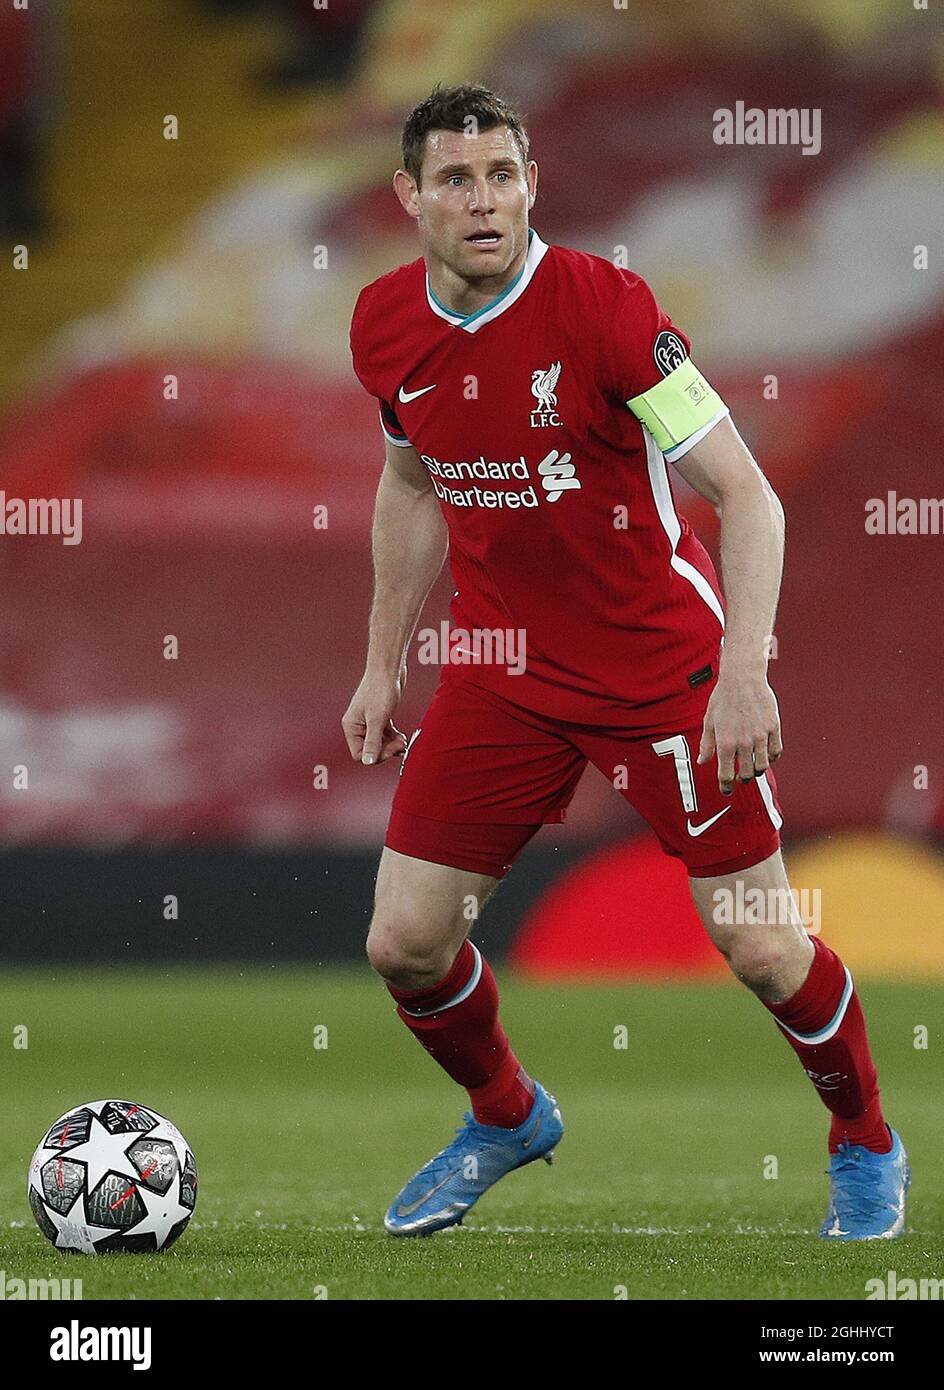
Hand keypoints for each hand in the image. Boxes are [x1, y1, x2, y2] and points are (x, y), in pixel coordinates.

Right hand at [341, 663, 408, 765]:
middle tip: (401, 745)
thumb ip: (372, 742)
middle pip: (370, 750)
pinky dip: (393, 738)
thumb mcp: (377, 719)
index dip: (376, 756)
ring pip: (379, 743)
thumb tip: (367, 762)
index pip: (360, 754)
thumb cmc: (380, 689)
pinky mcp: (379, 717)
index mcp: (351, 727)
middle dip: (386, 750)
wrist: (388, 669)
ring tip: (403, 741)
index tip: (391, 750)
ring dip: (391, 745)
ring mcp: (369, 722)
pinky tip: (401, 737)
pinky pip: (385, 735)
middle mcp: (358, 726)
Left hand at [697, 669, 782, 794]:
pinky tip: (766, 755)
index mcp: (724, 742)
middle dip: (741, 779)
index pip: (725, 774)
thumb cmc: (723, 698)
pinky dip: (772, 758)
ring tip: (752, 766)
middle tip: (739, 776)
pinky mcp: (773, 728)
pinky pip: (776, 751)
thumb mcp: (709, 721)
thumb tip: (702, 762)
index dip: (725, 786)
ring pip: (762, 765)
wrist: (743, 678)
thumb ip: (706, 744)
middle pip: (746, 773)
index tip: (726, 790)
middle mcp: (743, 742)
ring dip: (756, 770)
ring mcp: (760, 736)